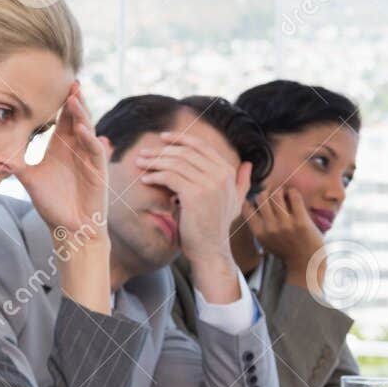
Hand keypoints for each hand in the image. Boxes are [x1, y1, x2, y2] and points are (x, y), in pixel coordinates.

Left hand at [16, 84, 112, 312]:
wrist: (68, 226)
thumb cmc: (52, 202)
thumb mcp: (30, 179)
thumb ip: (16, 164)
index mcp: (62, 147)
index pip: (63, 119)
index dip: (61, 103)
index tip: (55, 85)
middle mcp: (77, 148)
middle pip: (78, 118)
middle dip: (75, 101)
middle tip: (71, 83)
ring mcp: (89, 158)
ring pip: (88, 130)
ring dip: (82, 115)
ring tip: (75, 99)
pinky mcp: (98, 171)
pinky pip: (95, 150)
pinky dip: (89, 139)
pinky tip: (81, 129)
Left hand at [136, 130, 250, 295]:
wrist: (210, 249)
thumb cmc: (215, 226)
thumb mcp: (233, 201)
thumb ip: (240, 182)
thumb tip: (247, 165)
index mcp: (228, 172)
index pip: (202, 146)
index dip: (181, 139)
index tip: (163, 137)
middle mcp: (221, 175)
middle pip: (186, 153)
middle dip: (162, 151)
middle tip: (144, 152)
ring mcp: (209, 184)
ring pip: (176, 164)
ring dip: (154, 162)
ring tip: (140, 163)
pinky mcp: (194, 195)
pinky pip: (170, 178)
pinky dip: (155, 176)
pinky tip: (145, 180)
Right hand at [248, 188, 325, 290]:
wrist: (305, 262)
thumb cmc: (286, 251)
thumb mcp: (266, 242)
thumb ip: (260, 226)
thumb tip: (255, 206)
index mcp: (259, 232)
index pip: (247, 208)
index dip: (252, 201)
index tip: (260, 201)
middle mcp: (270, 227)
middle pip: (262, 198)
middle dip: (267, 192)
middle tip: (273, 194)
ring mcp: (286, 224)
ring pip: (277, 195)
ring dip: (280, 190)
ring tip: (284, 193)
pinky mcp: (301, 221)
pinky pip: (294, 197)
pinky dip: (293, 192)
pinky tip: (293, 195)